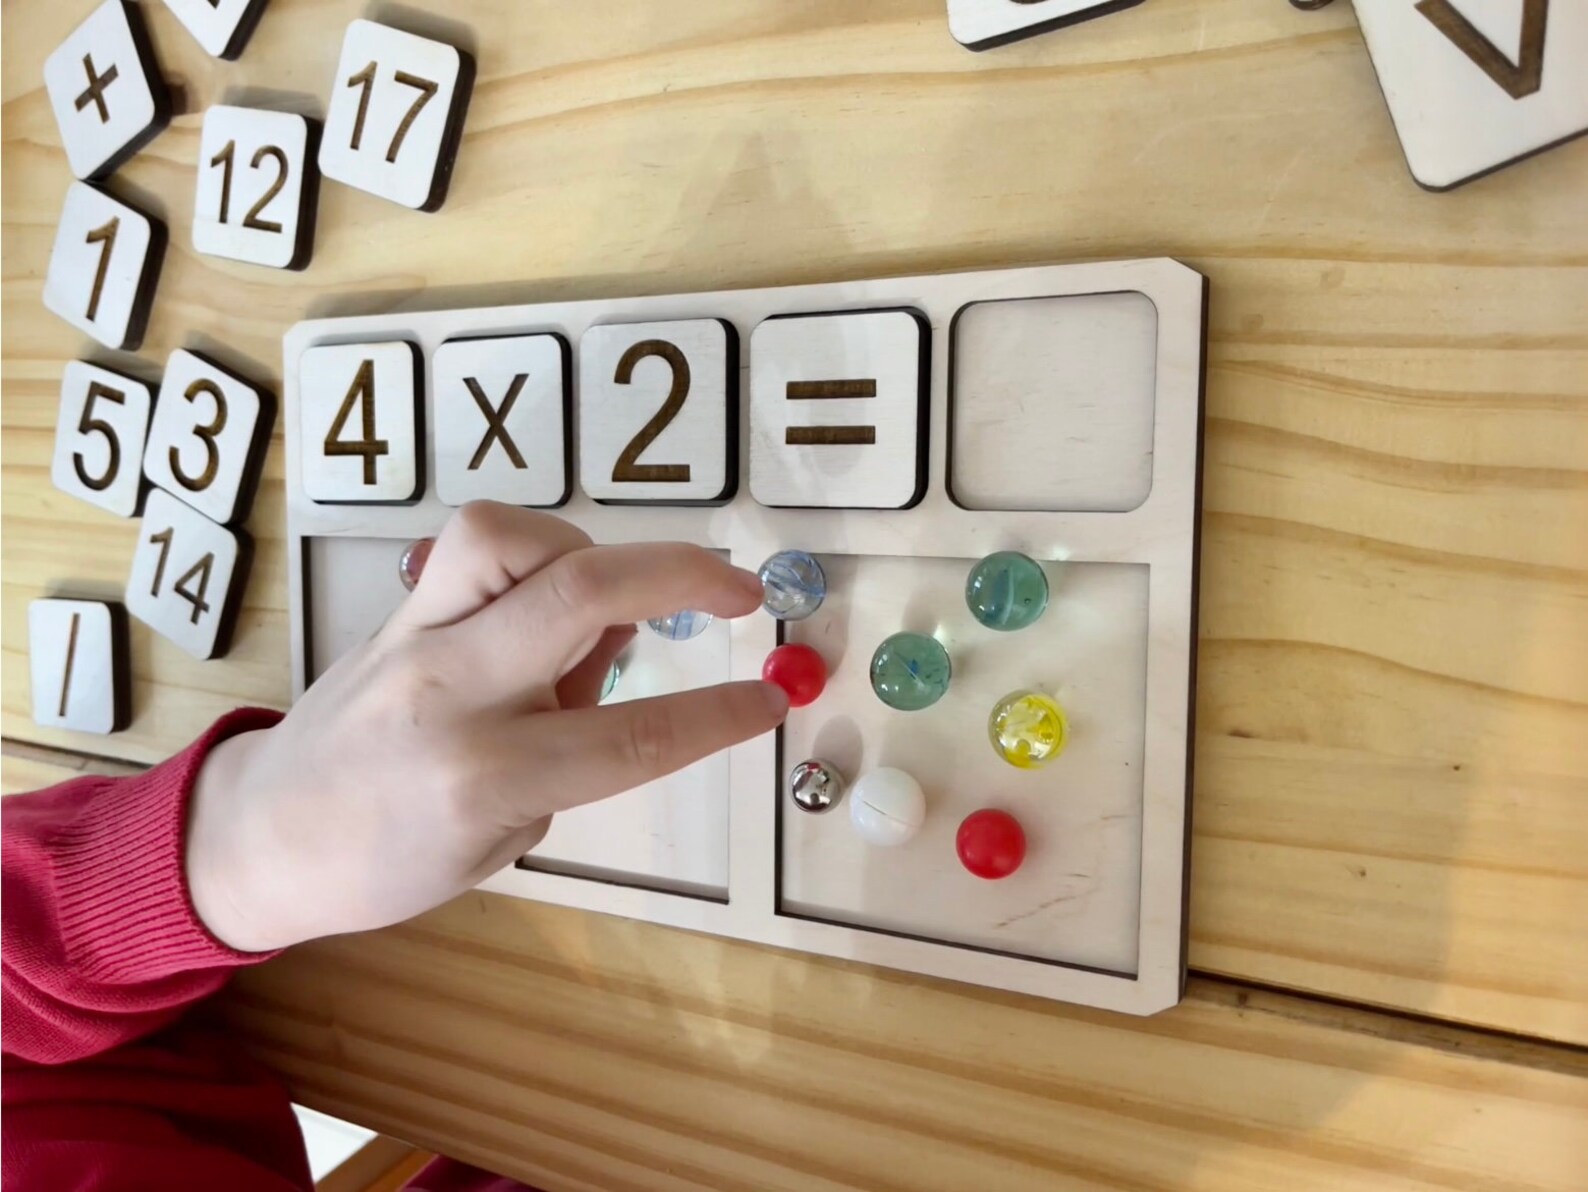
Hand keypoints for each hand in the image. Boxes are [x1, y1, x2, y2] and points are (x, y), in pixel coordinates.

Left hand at [186, 502, 785, 951]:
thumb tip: (613, 649)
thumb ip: (571, 750)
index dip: (716, 717)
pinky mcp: (398, 608)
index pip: (629, 739)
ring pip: (510, 537)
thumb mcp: (505, 838)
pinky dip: (540, 550)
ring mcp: (416, 636)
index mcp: (485, 778)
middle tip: (737, 589)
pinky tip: (551, 595)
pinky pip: (479, 545)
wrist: (264, 834)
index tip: (772, 700)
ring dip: (591, 549)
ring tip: (615, 600)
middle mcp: (451, 692)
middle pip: (578, 594)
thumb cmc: (392, 863)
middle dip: (680, 574)